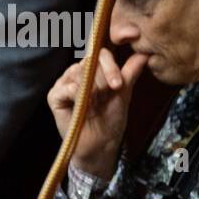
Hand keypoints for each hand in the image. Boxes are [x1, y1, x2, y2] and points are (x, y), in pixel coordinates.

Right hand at [46, 47, 145, 178]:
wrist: (102, 143)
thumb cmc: (112, 118)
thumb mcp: (124, 93)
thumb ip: (131, 72)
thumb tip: (144, 54)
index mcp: (94, 70)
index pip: (100, 54)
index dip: (110, 67)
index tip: (118, 85)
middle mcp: (78, 73)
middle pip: (90, 62)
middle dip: (103, 81)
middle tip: (107, 95)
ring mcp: (65, 83)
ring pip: (78, 72)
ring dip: (92, 89)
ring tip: (96, 103)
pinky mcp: (55, 96)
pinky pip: (66, 87)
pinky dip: (77, 95)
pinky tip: (83, 106)